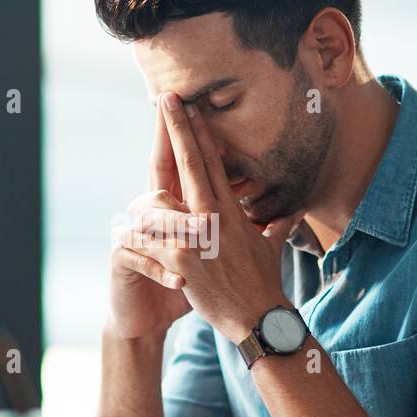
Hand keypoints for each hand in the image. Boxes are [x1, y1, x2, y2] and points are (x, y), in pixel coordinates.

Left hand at [117, 91, 300, 343]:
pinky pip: (150, 238)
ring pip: (162, 196)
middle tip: (166, 98)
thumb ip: (277, 226)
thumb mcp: (272, 249)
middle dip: (178, 129)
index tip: (190, 108)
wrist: (258, 317)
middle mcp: (214, 216)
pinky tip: (123, 226)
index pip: (213, 162)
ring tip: (134, 186)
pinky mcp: (180, 258)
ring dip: (145, 188)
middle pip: (192, 163)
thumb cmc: (263, 284)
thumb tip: (293, 212)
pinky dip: (136, 232)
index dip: (200, 133)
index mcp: (231, 211)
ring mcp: (196, 235)